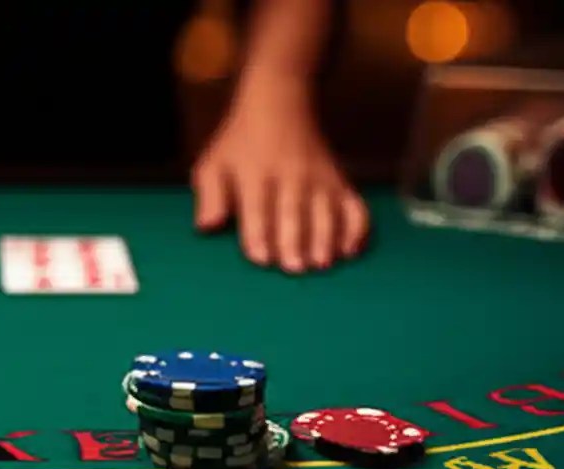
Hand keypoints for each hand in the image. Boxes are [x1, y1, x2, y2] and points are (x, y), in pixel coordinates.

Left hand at [192, 82, 366, 273]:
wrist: (279, 106)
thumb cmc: (240, 145)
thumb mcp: (214, 164)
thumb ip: (210, 196)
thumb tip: (206, 226)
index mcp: (255, 174)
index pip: (257, 207)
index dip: (259, 233)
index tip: (261, 258)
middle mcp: (291, 176)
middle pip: (293, 211)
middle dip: (295, 240)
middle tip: (295, 268)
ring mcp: (319, 179)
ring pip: (326, 210)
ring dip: (326, 238)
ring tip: (322, 263)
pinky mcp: (340, 182)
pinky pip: (354, 205)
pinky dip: (357, 228)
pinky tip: (350, 251)